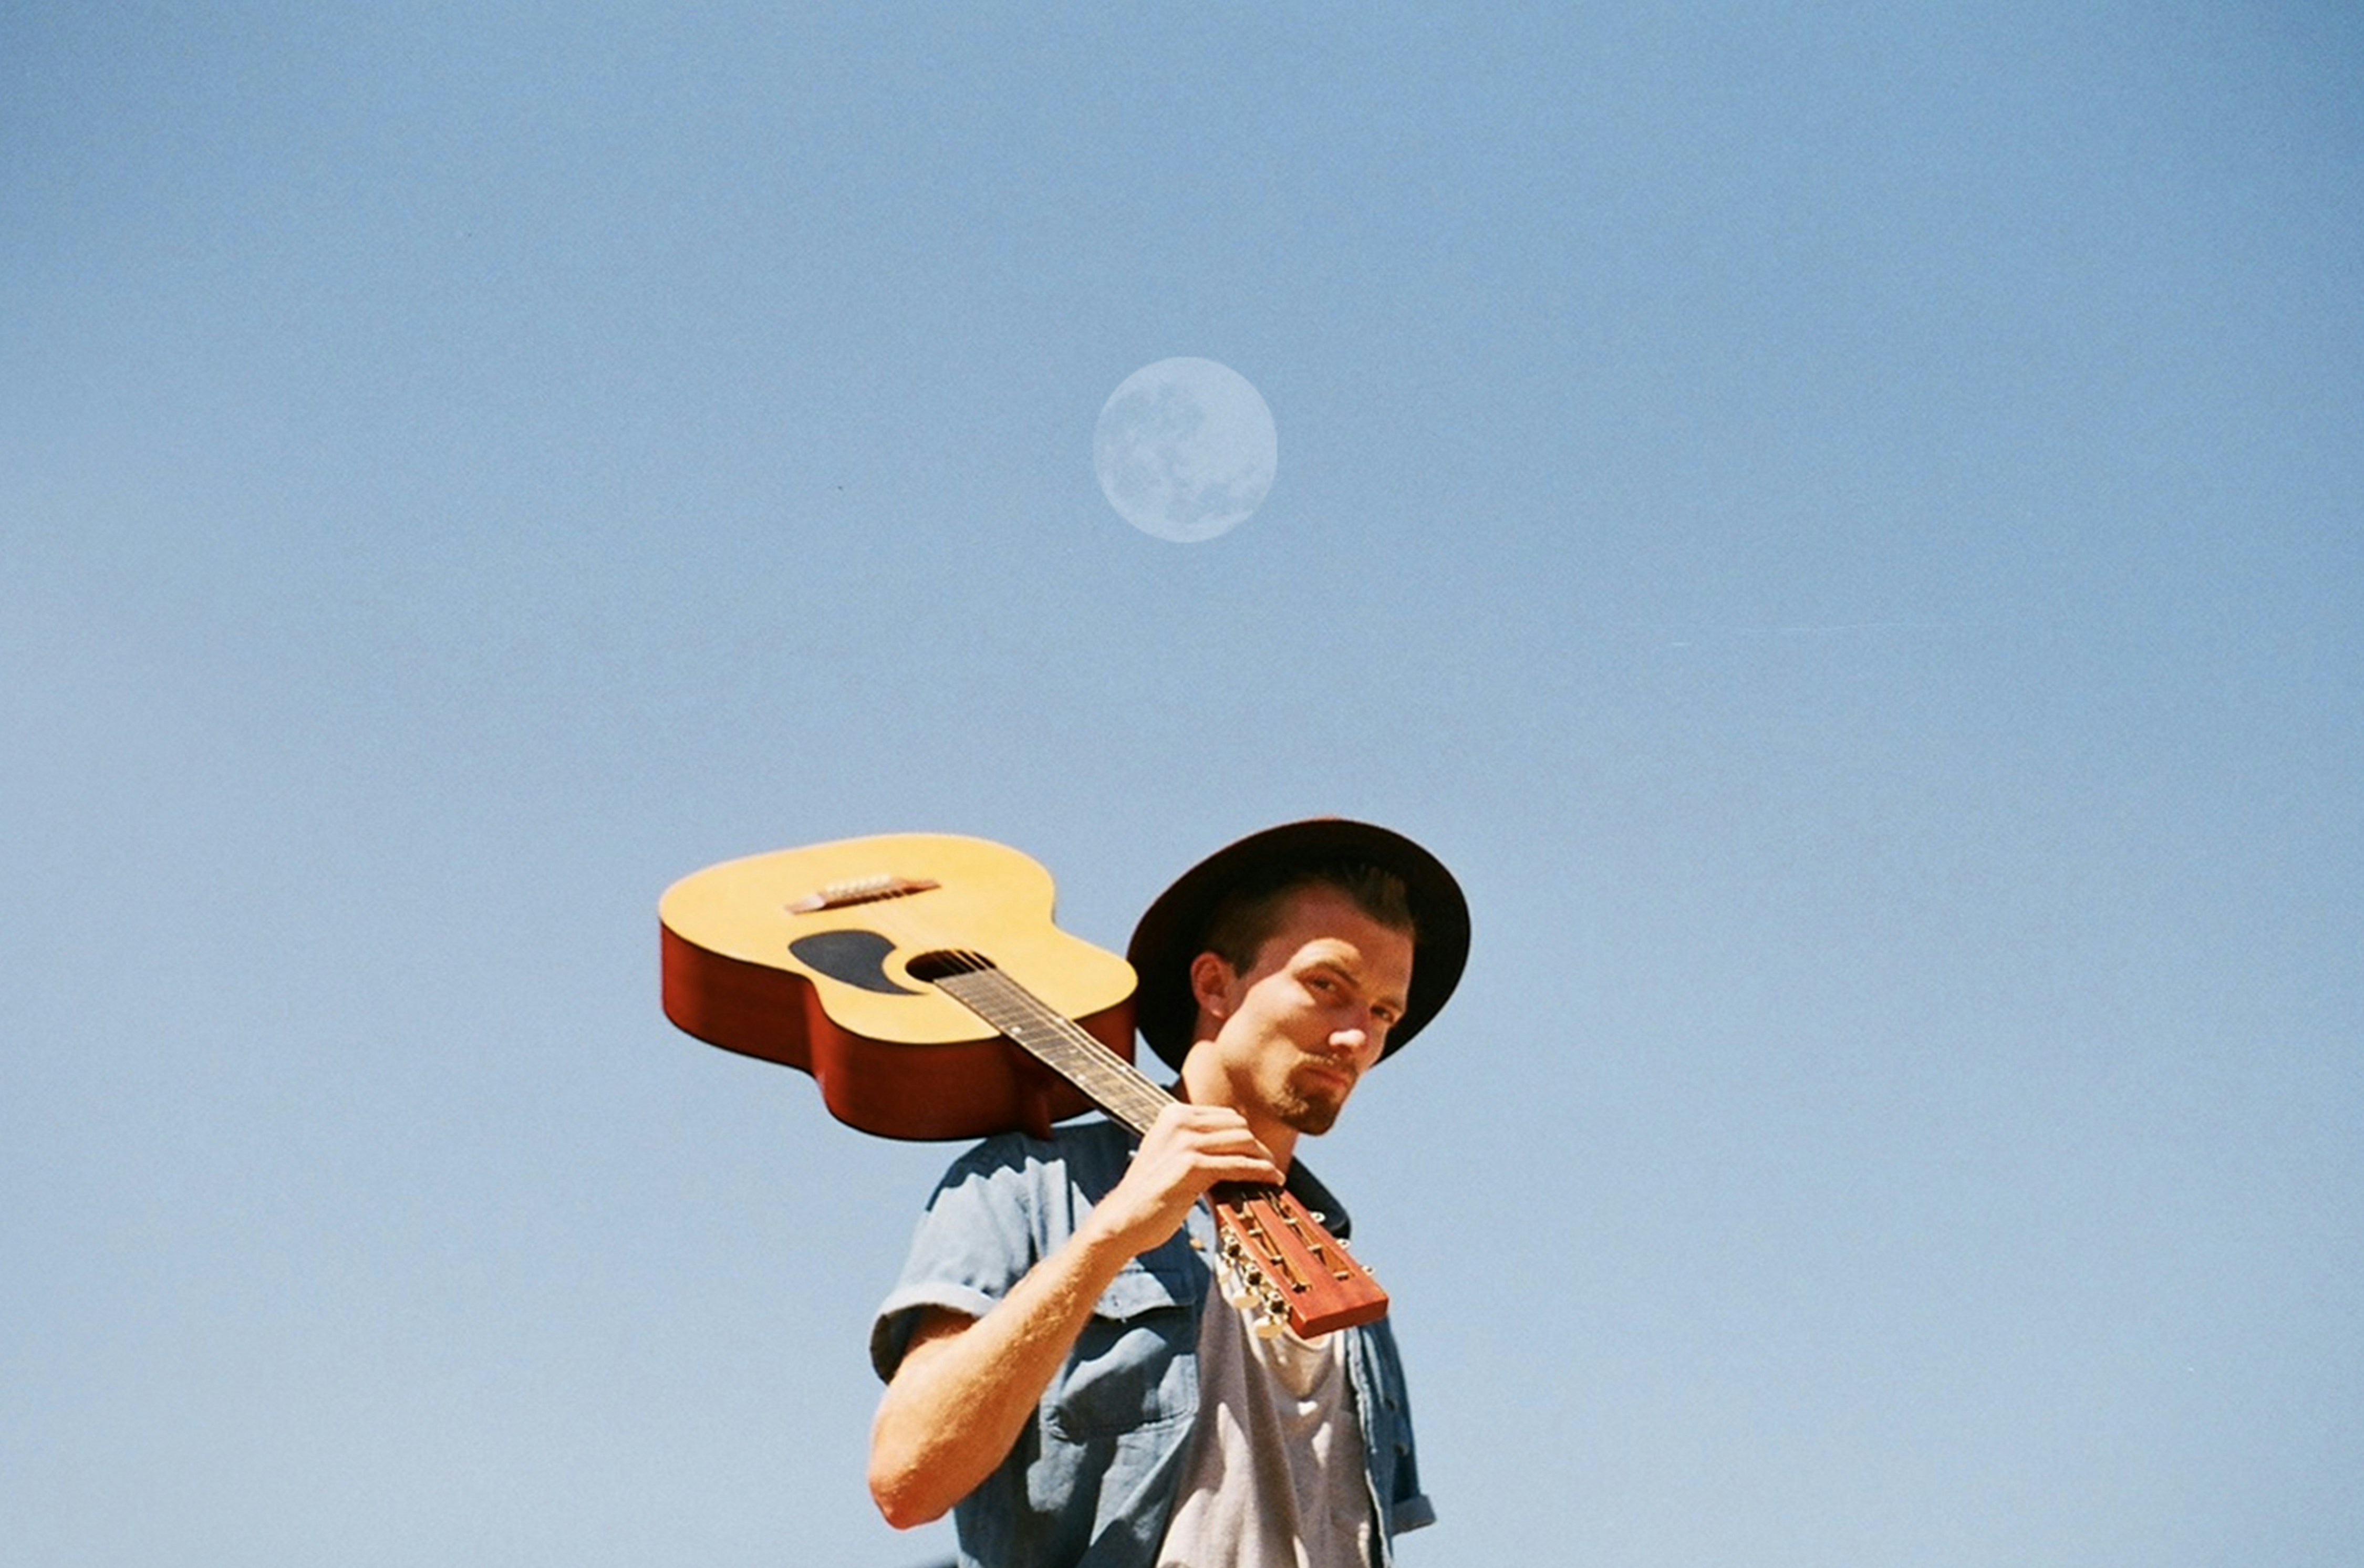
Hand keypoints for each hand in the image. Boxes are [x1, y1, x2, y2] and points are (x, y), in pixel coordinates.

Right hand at [1079, 1103, 1283, 1260]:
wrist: (1123, 1221)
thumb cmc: (1150, 1195)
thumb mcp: (1170, 1156)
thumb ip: (1197, 1144)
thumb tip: (1238, 1147)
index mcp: (1173, 1113)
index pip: (1226, 1117)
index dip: (1246, 1136)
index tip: (1258, 1154)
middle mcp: (1178, 1121)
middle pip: (1238, 1127)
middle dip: (1257, 1147)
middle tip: (1269, 1166)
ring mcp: (1184, 1142)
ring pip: (1242, 1143)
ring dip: (1263, 1159)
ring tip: (1273, 1174)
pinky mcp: (1191, 1166)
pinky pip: (1238, 1165)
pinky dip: (1260, 1172)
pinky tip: (1272, 1179)